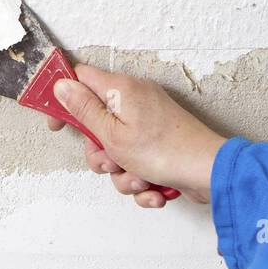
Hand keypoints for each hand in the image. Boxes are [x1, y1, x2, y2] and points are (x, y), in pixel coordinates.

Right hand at [47, 63, 226, 208]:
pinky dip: (142, 181)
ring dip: (123, 174)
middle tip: (111, 162)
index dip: (65, 99)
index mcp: (123, 89)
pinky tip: (155, 190)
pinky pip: (137, 163)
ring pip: (117, 151)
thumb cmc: (164, 152)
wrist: (209, 173)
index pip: (82, 78)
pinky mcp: (160, 144)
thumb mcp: (112, 134)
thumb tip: (61, 85)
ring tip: (140, 180)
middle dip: (100, 153)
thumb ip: (84, 109)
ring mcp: (150, 123)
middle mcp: (137, 100)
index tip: (58, 124)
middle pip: (98, 124)